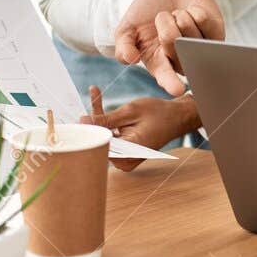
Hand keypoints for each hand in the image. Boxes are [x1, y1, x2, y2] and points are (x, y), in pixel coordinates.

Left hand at [82, 86, 199, 171]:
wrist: (177, 118)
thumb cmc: (159, 113)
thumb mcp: (130, 111)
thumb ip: (105, 119)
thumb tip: (81, 121)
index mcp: (129, 152)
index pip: (97, 142)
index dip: (87, 127)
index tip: (79, 109)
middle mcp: (125, 161)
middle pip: (98, 141)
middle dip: (92, 119)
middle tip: (91, 96)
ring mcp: (124, 160)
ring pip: (101, 139)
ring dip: (98, 118)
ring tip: (96, 94)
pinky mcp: (124, 155)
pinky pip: (108, 139)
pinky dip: (105, 123)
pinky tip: (100, 104)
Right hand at [113, 0, 225, 95]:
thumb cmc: (145, 16)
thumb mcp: (126, 30)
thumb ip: (124, 45)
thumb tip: (130, 59)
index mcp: (159, 65)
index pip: (166, 78)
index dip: (171, 82)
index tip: (177, 89)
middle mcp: (181, 61)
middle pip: (173, 41)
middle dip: (164, 23)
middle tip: (163, 19)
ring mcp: (199, 49)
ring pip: (188, 28)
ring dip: (179, 16)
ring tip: (177, 18)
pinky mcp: (215, 35)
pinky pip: (203, 19)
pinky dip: (193, 10)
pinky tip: (192, 14)